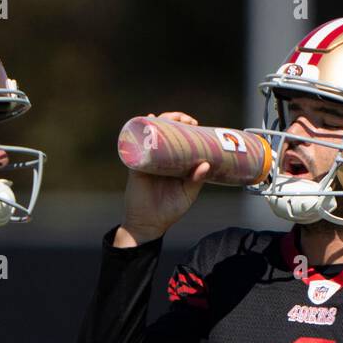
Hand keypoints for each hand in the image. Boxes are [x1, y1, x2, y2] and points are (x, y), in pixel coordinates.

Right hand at [116, 111, 211, 245]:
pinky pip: (136, 145)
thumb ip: (197, 180)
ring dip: (160, 120)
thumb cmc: (168, 210)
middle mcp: (160, 158)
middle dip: (176, 119)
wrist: (148, 224)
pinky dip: (140, 131)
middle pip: (166, 131)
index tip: (195, 124)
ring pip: (152, 133)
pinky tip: (146, 119)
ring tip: (170, 118)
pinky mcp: (136, 165)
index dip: (186, 127)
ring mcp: (147, 159)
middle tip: (188, 121)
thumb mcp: (187, 194)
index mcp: (173, 163)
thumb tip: (207, 163)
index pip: (179, 139)